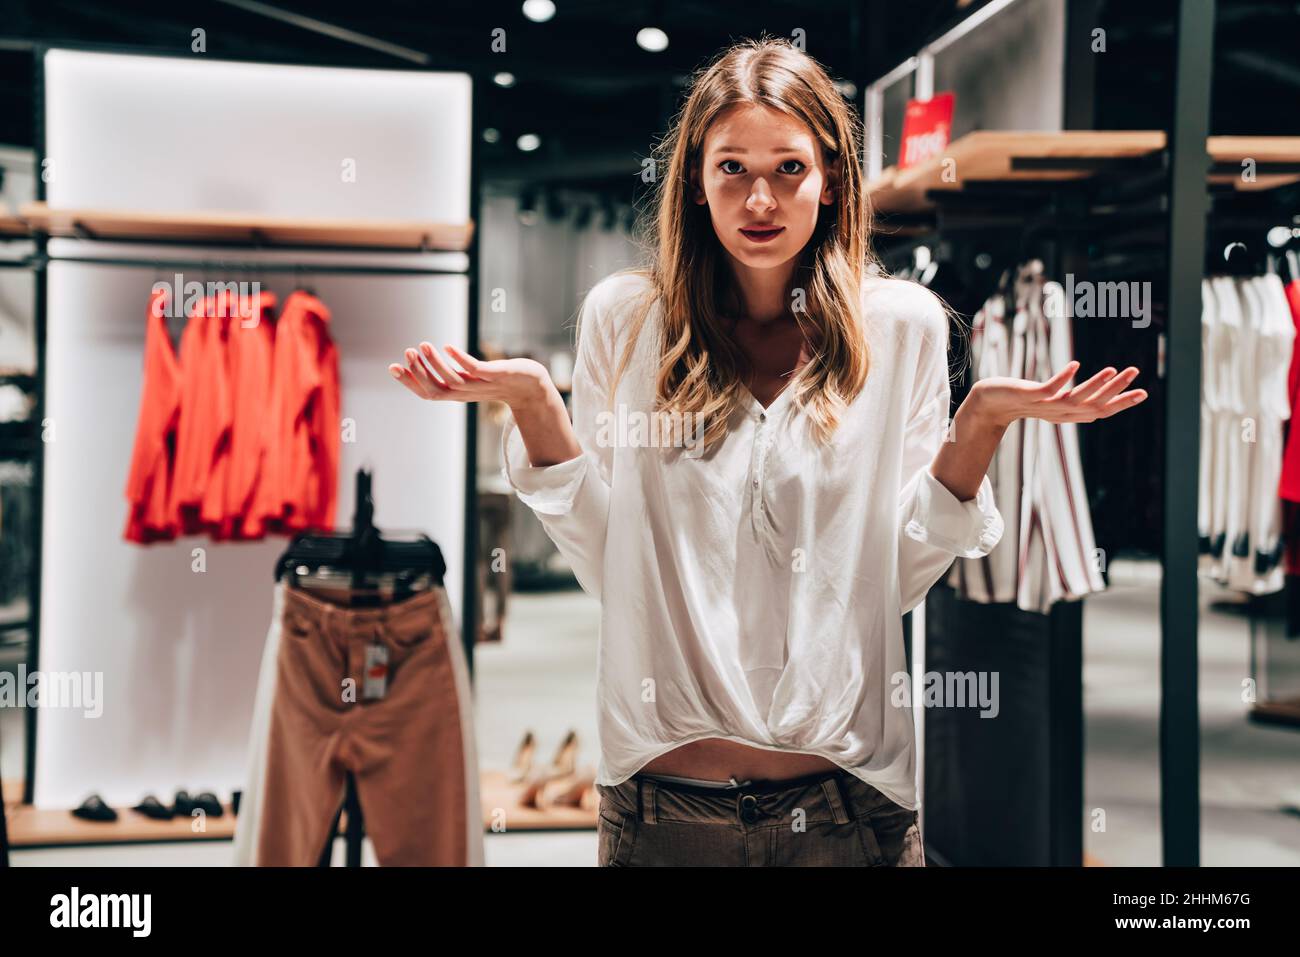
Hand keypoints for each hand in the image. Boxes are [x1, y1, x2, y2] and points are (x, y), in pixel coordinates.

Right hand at [388, 342, 550, 408]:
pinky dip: (461, 360)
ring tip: (423, 345)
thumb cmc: (498, 379)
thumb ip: (452, 374)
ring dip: (436, 364)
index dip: (410, 382)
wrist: (531, 386)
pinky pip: (476, 370)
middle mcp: (467, 393)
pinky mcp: (497, 376)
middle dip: (419, 372)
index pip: (428, 393)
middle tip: (406, 352)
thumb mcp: (471, 378)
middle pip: (436, 389)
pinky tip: (448, 346)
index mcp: (458, 394)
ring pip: (453, 380)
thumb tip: (430, 363)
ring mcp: (482, 385)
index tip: (392, 367)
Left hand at [967, 361, 1146, 428]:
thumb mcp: (1052, 400)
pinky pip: (1048, 388)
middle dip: (1116, 391)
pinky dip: (1063, 378)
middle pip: (1094, 405)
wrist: (989, 403)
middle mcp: (1059, 412)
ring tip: (1113, 369)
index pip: (1100, 411)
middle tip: (1135, 372)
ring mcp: (1044, 405)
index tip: (1143, 393)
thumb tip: (1094, 399)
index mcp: (1068, 414)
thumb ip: (1073, 398)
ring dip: (1095, 384)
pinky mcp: (1029, 396)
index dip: (1121, 403)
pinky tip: (1076, 364)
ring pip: (1075, 399)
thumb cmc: (1022, 398)